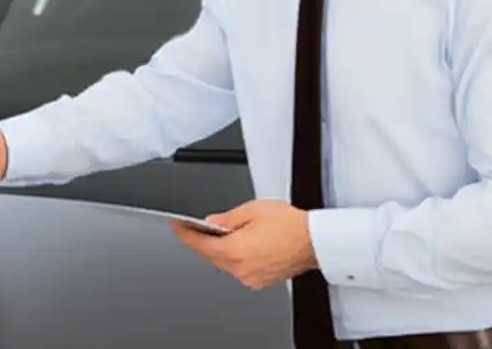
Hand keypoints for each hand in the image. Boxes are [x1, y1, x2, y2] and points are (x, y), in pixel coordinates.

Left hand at [170, 200, 317, 290]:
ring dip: (220, 249)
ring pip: (224, 263)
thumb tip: (210, 223)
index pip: (200, 245)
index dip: (185, 234)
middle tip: (196, 226)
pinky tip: (239, 244)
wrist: (315, 241)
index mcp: (235, 251)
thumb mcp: (251, 211)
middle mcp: (241, 269)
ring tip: (222, 233)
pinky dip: (234, 257)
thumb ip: (226, 218)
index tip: (176, 226)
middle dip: (203, 241)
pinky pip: (239, 268)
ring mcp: (251, 278)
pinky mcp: (260, 281)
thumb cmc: (290, 225)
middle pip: (211, 256)